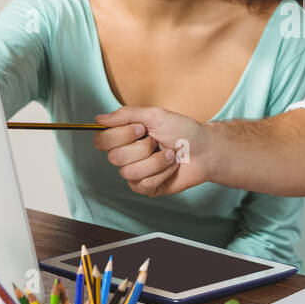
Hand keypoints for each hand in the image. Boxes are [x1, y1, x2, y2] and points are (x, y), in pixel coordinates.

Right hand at [93, 106, 209, 196]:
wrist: (205, 149)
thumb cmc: (183, 130)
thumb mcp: (155, 115)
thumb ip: (125, 115)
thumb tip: (98, 119)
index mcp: (125, 136)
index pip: (101, 140)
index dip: (120, 135)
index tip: (142, 128)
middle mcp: (126, 155)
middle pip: (114, 158)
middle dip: (142, 148)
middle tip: (157, 141)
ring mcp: (136, 173)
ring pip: (129, 172)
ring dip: (155, 161)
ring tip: (169, 154)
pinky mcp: (147, 188)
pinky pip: (143, 184)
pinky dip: (162, 172)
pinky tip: (171, 166)